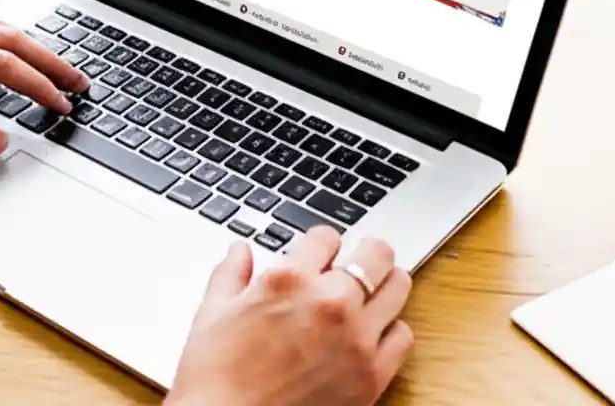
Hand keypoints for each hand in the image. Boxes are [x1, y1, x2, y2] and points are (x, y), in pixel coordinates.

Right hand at [166, 228, 414, 405]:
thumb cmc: (215, 379)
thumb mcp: (211, 315)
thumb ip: (230, 275)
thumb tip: (239, 250)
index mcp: (289, 280)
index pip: (328, 236)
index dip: (324, 243)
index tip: (323, 253)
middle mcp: (329, 302)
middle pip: (377, 253)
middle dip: (368, 252)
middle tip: (362, 261)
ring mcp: (355, 338)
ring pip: (399, 287)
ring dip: (385, 285)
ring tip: (373, 293)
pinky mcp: (372, 374)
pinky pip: (403, 336)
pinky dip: (391, 332)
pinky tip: (374, 335)